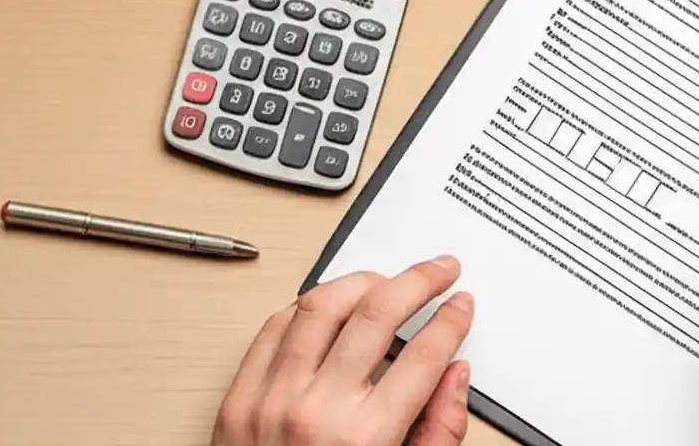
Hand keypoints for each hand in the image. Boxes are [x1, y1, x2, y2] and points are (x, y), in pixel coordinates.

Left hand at [212, 256, 473, 445]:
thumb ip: (437, 433)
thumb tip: (455, 377)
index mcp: (364, 439)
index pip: (425, 354)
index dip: (451, 321)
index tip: (461, 305)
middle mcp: (315, 412)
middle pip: (378, 313)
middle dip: (419, 281)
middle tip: (440, 270)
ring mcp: (270, 400)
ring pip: (322, 306)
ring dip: (362, 281)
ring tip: (386, 280)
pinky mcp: (237, 399)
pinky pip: (274, 327)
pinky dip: (308, 306)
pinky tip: (331, 304)